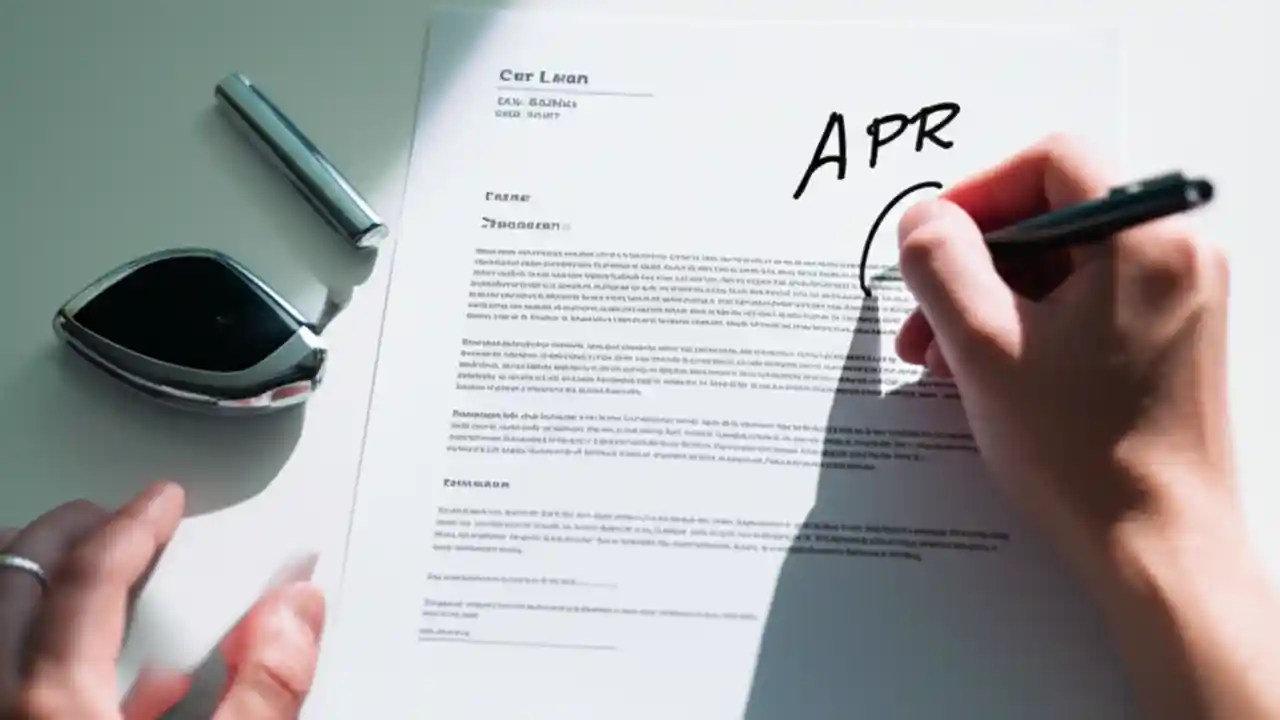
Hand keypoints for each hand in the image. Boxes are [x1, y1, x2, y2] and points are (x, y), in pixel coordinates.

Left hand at [0, 483, 325, 718]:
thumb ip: (263, 691)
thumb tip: (293, 614)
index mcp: (54, 702)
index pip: (87, 575)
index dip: (133, 524)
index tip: (163, 502)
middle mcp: (2, 705)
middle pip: (17, 576)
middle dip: (71, 532)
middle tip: (120, 518)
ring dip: (34, 576)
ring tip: (84, 566)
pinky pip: (4, 669)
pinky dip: (32, 640)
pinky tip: (85, 666)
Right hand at [895, 134, 1279, 718]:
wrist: (1157, 550)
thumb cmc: (1083, 455)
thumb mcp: (984, 347)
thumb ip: (940, 263)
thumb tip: (923, 219)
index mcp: (1146, 240)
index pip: (1051, 161)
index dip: (977, 191)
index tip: (931, 243)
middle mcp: (1176, 257)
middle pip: (1051, 216)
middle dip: (973, 264)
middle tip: (924, 320)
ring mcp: (1177, 300)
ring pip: (1061, 265)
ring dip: (990, 301)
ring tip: (945, 361)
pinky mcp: (1166, 339)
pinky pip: (1083, 304)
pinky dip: (1027, 326)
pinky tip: (987, 374)